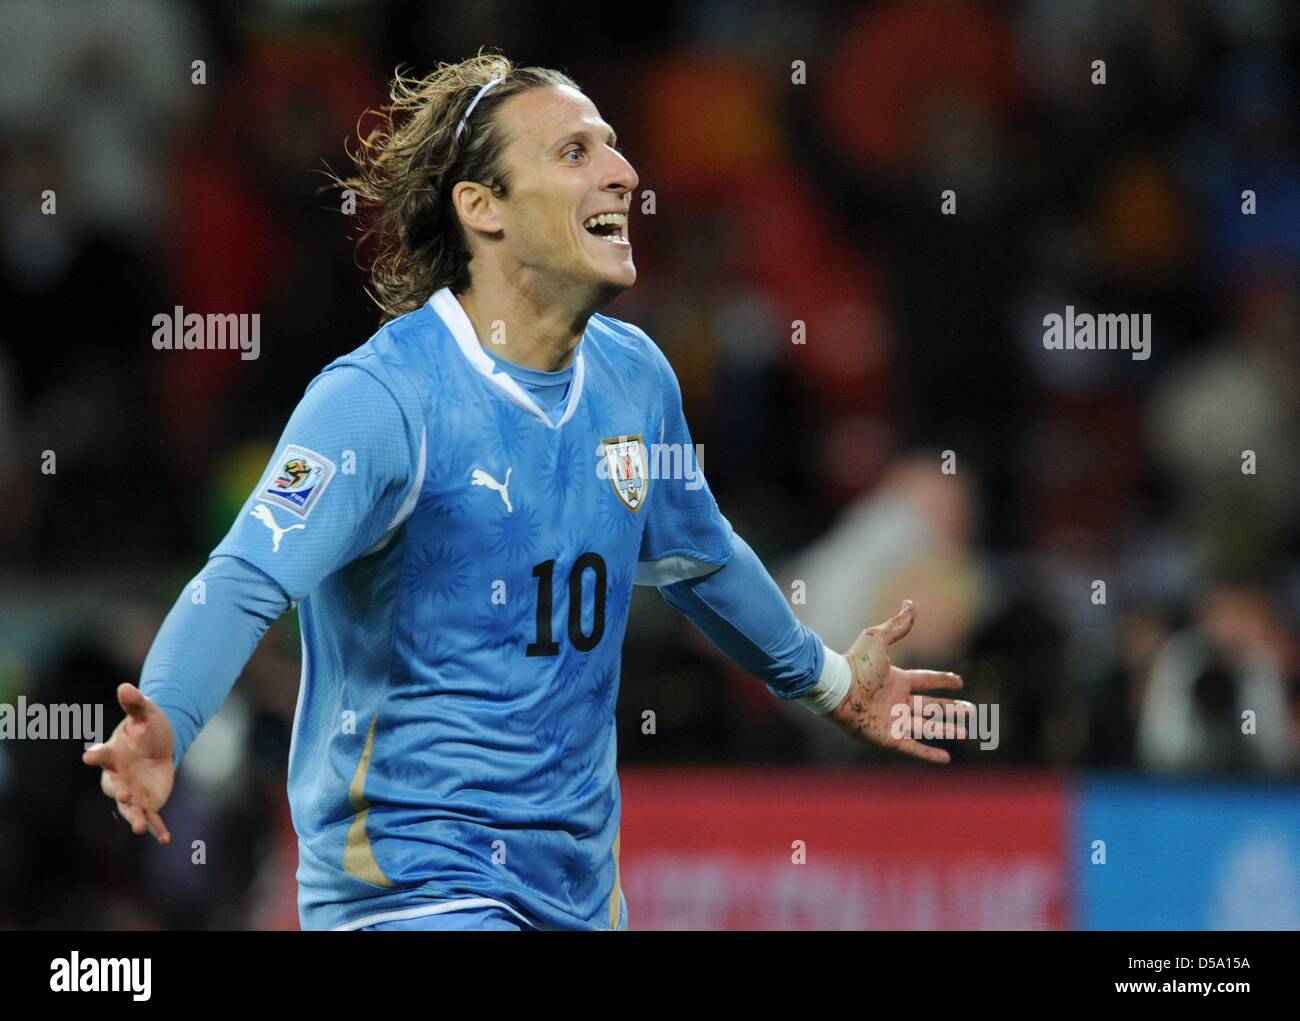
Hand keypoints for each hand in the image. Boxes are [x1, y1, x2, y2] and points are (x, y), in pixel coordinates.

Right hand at [82, 683, 174, 843]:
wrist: (158, 742)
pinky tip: (165, 839)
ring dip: (133, 818)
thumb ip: (135, 703)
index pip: (101, 755)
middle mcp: (118, 777)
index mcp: (113, 754)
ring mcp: (132, 792)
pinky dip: (157, 828)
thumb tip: (126, 686)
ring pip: (129, 809)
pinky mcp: (147, 802)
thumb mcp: (145, 713)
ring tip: (138, 828)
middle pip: (113, 787)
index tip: (91, 755)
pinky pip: (151, 817)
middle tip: (122, 795)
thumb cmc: (146, 727)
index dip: (97, 755)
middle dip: (117, 792)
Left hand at [827, 600, 969, 763]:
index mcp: (896, 680)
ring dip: (946, 730)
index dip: (942, 681)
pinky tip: (946, 758)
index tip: (959, 682)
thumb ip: (897, 625)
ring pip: (926, 727)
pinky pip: (913, 747)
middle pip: (930, 706)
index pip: (925, 680)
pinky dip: (929, 754)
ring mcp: (892, 721)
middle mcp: (896, 701)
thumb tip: (910, 604)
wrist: (838, 688)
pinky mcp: (887, 738)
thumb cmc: (855, 664)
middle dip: (951, 709)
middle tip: (972, 711)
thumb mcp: (878, 639)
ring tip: (966, 732)